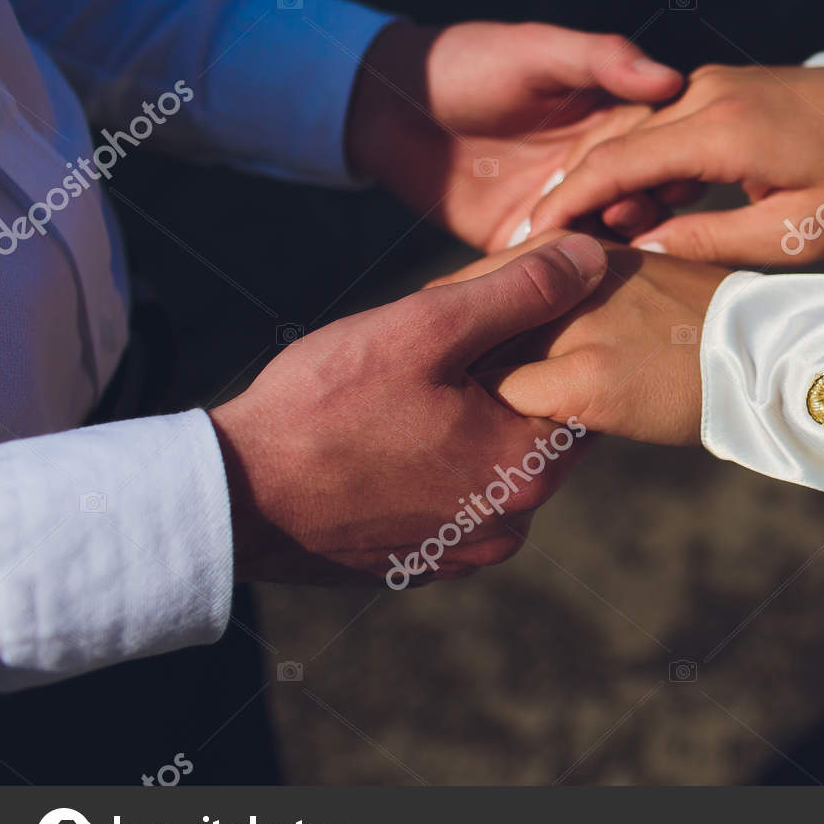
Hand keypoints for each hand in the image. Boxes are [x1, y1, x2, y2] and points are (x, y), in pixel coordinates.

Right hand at [210, 233, 607, 584]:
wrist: (231, 497)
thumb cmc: (325, 405)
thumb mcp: (426, 327)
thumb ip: (519, 291)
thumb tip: (591, 258)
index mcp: (527, 468)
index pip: (580, 392)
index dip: (545, 345)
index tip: (496, 323)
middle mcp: (510, 524)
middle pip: (537, 432)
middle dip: (505, 386)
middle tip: (440, 354)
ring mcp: (465, 553)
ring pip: (493, 468)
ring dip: (470, 429)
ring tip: (408, 396)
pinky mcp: (423, 566)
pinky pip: (454, 504)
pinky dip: (436, 471)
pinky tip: (389, 442)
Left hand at [344, 21, 684, 250]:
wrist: (391, 105)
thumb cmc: (468, 61)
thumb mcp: (538, 50)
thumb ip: (602, 59)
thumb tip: (672, 79)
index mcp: (613, 121)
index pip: (664, 148)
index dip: (674, 164)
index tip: (673, 175)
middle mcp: (598, 170)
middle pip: (647, 201)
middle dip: (647, 210)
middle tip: (624, 211)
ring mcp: (565, 209)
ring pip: (612, 240)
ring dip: (616, 246)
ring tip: (600, 242)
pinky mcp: (526, 243)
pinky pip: (559, 267)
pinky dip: (571, 275)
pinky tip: (570, 273)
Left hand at [427, 232, 732, 446]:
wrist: (772, 357)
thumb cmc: (708, 327)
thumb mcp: (638, 282)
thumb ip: (578, 291)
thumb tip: (521, 317)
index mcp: (577, 250)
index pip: (479, 280)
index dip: (448, 321)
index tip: (430, 355)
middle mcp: (569, 278)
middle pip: (466, 316)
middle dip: (442, 358)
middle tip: (423, 397)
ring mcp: (577, 328)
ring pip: (482, 361)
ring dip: (461, 395)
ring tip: (446, 428)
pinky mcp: (589, 381)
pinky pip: (513, 405)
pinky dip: (496, 427)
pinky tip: (494, 448)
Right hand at [526, 64, 823, 264]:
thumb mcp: (793, 233)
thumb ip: (711, 240)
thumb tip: (643, 250)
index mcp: (723, 129)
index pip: (617, 162)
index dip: (569, 204)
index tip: (533, 242)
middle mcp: (706, 95)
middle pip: (613, 144)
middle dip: (574, 197)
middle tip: (543, 251)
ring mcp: (711, 85)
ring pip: (633, 134)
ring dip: (605, 184)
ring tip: (583, 241)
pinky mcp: (721, 89)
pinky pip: (660, 128)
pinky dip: (637, 167)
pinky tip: (630, 210)